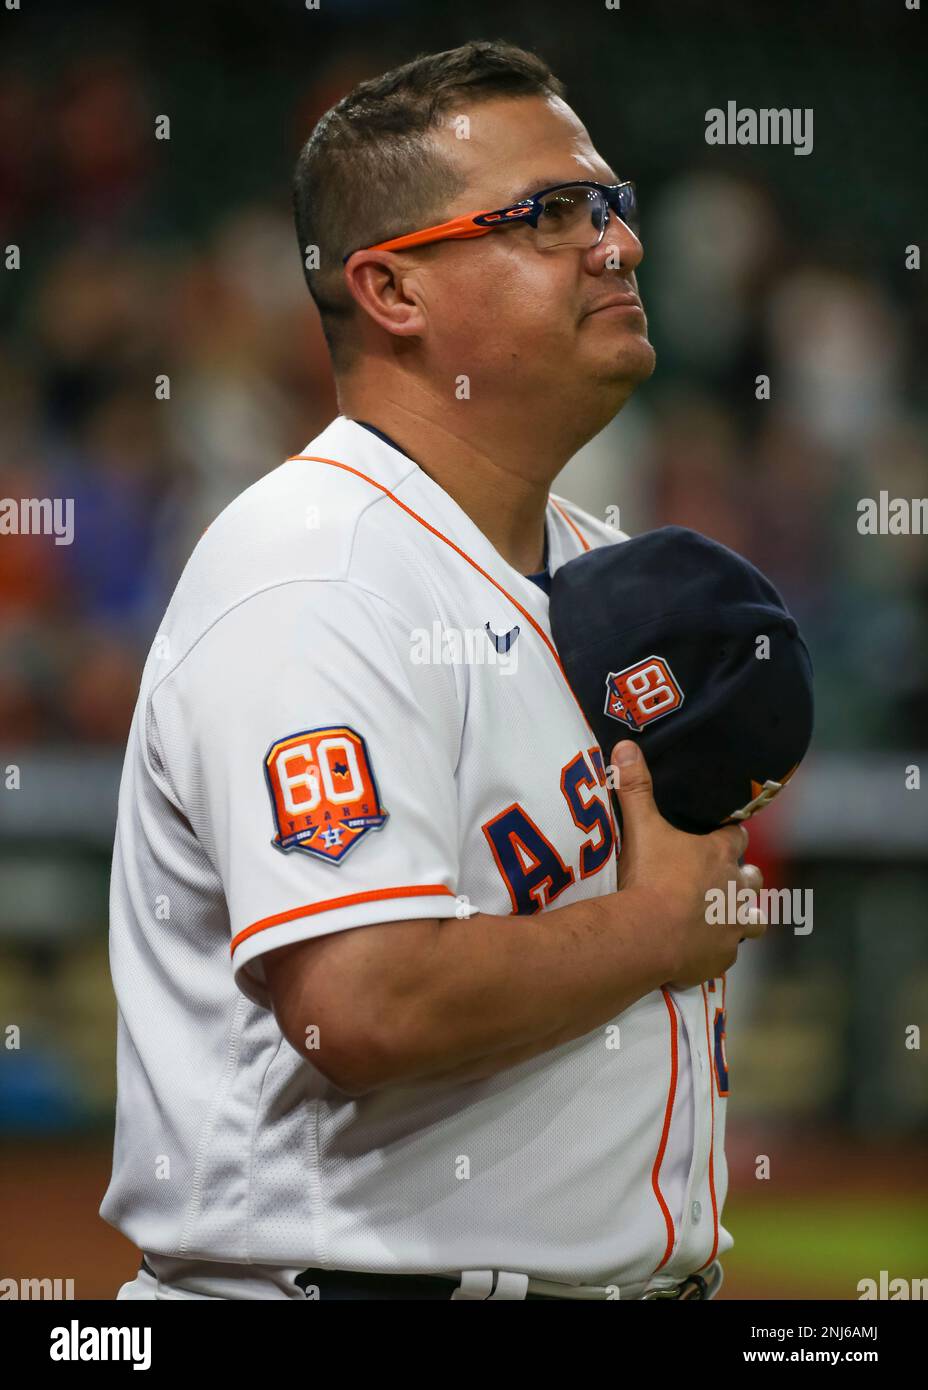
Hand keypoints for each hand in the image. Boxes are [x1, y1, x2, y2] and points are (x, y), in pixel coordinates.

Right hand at [611, 740, 766, 989]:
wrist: (649, 933)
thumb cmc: (648, 875)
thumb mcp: (640, 825)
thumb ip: (634, 786)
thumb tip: (625, 744)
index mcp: (719, 854)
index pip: (736, 837)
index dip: (730, 837)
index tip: (722, 836)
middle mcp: (735, 889)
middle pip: (752, 878)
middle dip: (743, 877)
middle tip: (724, 879)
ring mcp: (732, 926)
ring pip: (755, 920)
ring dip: (745, 917)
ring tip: (730, 918)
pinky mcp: (721, 958)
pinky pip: (728, 954)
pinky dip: (718, 951)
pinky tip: (703, 952)